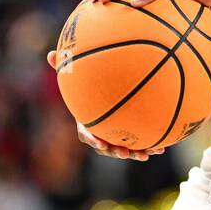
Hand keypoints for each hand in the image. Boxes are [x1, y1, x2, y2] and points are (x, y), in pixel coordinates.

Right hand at [46, 51, 163, 161]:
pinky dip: (149, 147)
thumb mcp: (76, 79)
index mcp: (87, 122)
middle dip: (114, 151)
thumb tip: (49, 53)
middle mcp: (101, 133)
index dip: (93, 139)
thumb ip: (64, 69)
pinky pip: (139, 145)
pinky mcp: (130, 137)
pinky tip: (161, 149)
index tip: (99, 142)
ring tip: (144, 155)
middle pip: (106, 147)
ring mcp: (116, 137)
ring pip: (123, 149)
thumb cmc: (88, 89)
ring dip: (134, 154)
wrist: (107, 98)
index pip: (87, 134)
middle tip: (122, 152)